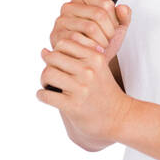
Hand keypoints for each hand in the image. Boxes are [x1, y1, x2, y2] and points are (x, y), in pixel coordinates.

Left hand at [37, 33, 134, 148]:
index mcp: (95, 57)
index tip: (59, 63)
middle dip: (48, 66)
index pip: (63, 43)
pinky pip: (45, 95)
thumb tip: (43, 51)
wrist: (118, 116)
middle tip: (51, 76)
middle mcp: (89, 71)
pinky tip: (47, 96)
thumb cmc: (103, 90)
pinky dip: (42, 95)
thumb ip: (74, 56)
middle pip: (52, 57)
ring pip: (47, 74)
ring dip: (44, 80)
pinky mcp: (73, 106)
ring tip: (49, 86)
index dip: (56, 52)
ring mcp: (81, 88)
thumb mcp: (97, 66)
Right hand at [49, 0, 130, 61]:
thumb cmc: (101, 42)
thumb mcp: (117, 28)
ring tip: (102, 46)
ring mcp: (61, 21)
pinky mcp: (57, 36)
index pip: (106, 4)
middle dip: (109, 31)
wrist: (88, 62)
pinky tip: (93, 51)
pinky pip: (79, 40)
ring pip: (90, 27)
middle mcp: (69, 6)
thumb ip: (124, 16)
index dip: (114, 20)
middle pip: (99, 14)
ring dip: (101, 41)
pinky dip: (90, 48)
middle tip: (108, 40)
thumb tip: (122, 8)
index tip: (113, 29)